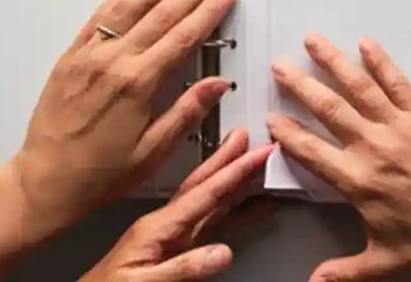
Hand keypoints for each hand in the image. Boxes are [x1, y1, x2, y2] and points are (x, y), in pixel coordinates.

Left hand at [4, 0, 238, 244]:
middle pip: (163, 12)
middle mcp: (114, 61)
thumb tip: (218, 83)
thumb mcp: (153, 152)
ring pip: (131, 6)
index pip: (184, 36)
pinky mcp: (72, 55)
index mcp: (138, 85)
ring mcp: (90, 54)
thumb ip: (186, 112)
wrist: (45, 180)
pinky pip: (100, 15)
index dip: (210, 9)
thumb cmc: (100, 175)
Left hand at [81, 131, 273, 281]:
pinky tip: (241, 210)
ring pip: (207, 202)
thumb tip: (222, 253)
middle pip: (204, 187)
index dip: (233, 173)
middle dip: (231, 163)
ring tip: (253, 167)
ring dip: (231, 182)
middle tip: (254, 142)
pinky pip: (205, 223)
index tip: (255, 153)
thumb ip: (182, 268)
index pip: (202, 194)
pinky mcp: (169, 249)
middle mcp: (163, 225)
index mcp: (156, 227)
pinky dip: (227, 212)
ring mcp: (167, 236)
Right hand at [268, 35, 410, 281]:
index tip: (271, 118)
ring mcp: (400, 129)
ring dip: (333, 62)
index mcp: (357, 182)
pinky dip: (382, 62)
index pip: (311, 151)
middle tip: (279, 66)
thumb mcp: (379, 262)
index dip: (288, 133)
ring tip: (313, 40)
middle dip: (300, 85)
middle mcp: (374, 149)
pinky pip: (399, 84)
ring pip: (359, 87)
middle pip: (328, 109)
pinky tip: (366, 44)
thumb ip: (342, 272)